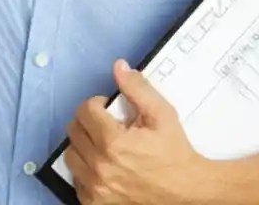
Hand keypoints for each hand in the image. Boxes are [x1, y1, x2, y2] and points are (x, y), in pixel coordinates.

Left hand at [64, 59, 209, 203]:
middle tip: (104, 124)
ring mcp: (96, 188)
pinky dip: (84, 170)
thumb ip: (138, 89)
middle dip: (87, 121)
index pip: (85, 110)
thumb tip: (118, 66)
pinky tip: (101, 165)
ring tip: (101, 144)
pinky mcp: (95, 203)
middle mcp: (100, 166)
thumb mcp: (162, 115)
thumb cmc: (175, 153)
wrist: (188, 192)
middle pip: (73, 130)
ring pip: (70, 155)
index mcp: (113, 142)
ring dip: (82, 145)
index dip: (96, 104)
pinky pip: (76, 179)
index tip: (107, 109)